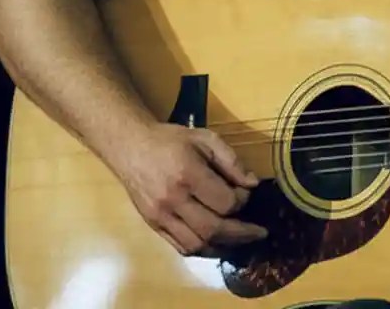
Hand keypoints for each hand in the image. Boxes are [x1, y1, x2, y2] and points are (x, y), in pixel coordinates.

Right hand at [108, 123, 267, 256]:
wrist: (130, 147)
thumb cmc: (171, 140)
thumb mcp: (206, 139)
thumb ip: (231, 161)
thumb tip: (253, 184)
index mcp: (187, 175)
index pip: (225, 203)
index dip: (243, 201)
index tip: (246, 193)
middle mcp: (172, 200)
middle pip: (213, 229)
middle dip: (242, 234)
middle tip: (259, 232)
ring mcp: (160, 216)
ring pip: (197, 245)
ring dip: (224, 247)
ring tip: (242, 241)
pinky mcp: (153, 225)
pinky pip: (181, 247)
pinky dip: (203, 250)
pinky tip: (217, 243)